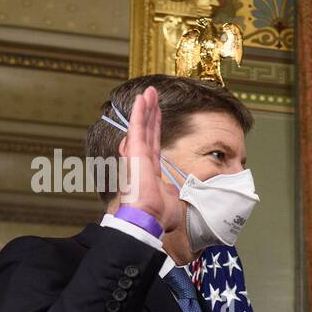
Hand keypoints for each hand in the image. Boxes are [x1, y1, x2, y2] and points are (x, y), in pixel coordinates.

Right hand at [120, 87, 177, 231]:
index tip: (156, 114)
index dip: (155, 128)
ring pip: (142, 126)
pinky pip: (137, 128)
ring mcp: (137, 156)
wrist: (149, 220)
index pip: (154, 143)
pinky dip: (139, 113)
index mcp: (150, 171)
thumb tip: (176, 191)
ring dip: (145, 108)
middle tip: (151, 95)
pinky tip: (141, 99)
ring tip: (148, 92)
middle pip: (148, 131)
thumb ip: (174, 191)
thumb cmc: (159, 216)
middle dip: (150, 112)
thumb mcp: (172, 199)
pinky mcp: (135, 153)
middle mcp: (142, 161)